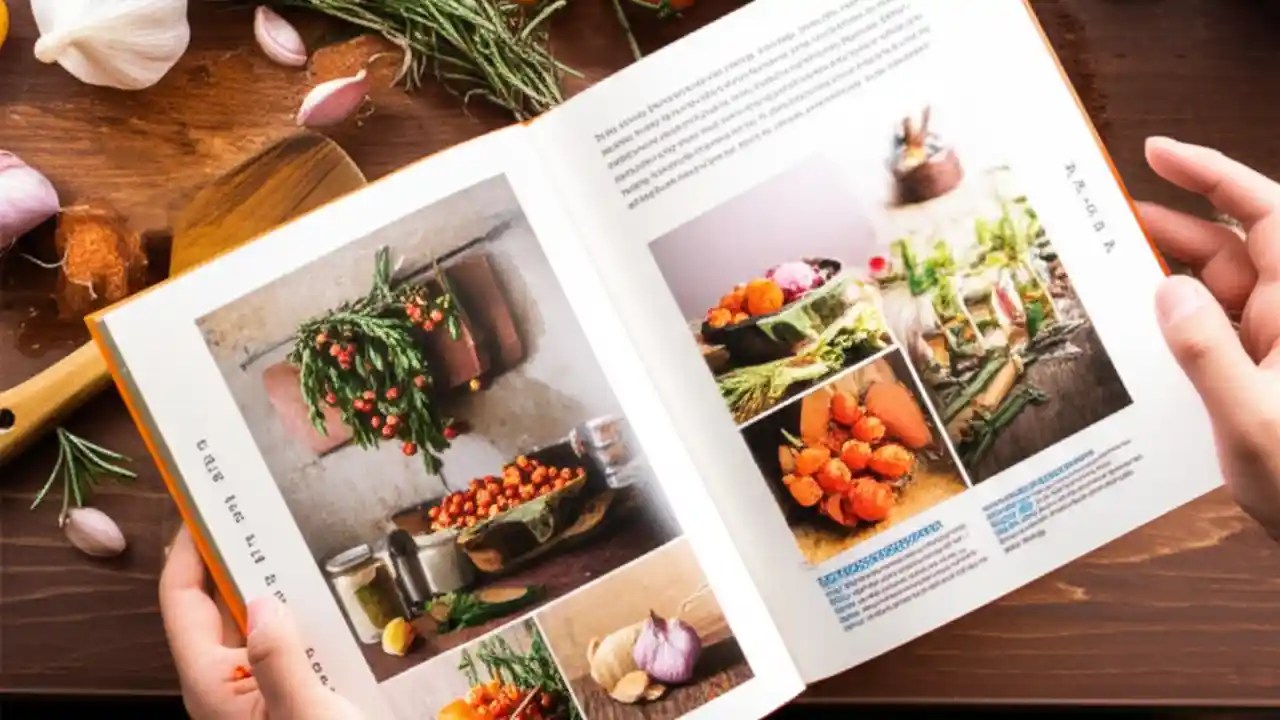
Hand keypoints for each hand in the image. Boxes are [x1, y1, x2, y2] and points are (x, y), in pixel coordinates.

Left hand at [160, 527, 364, 719]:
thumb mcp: (303, 715)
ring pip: (257, 616)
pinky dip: (301, 608)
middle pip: (218, 602)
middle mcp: (228, 678)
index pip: (183, 600)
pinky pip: (287, 635)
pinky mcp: (290, 687)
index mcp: (213, 682)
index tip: (207, 505)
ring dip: (274, 581)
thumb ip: (278, 661)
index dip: (189, 550)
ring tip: (298, 539)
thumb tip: (264, 602)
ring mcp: (259, 683)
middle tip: (260, 508)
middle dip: (235, 555)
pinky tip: (330, 590)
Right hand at [1140, 136, 1279, 536]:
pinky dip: (1172, 319)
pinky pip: (1210, 327)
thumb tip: (1168, 289)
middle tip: (1109, 217)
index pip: (1266, 214)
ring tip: (1110, 264)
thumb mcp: (1250, 419)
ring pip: (1218, 285)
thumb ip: (1206, 352)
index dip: (1213, 174)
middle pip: (1233, 244)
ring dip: (1167, 272)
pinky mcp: (1257, 370)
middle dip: (1173, 222)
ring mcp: (1274, 342)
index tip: (1158, 152)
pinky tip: (1134, 322)